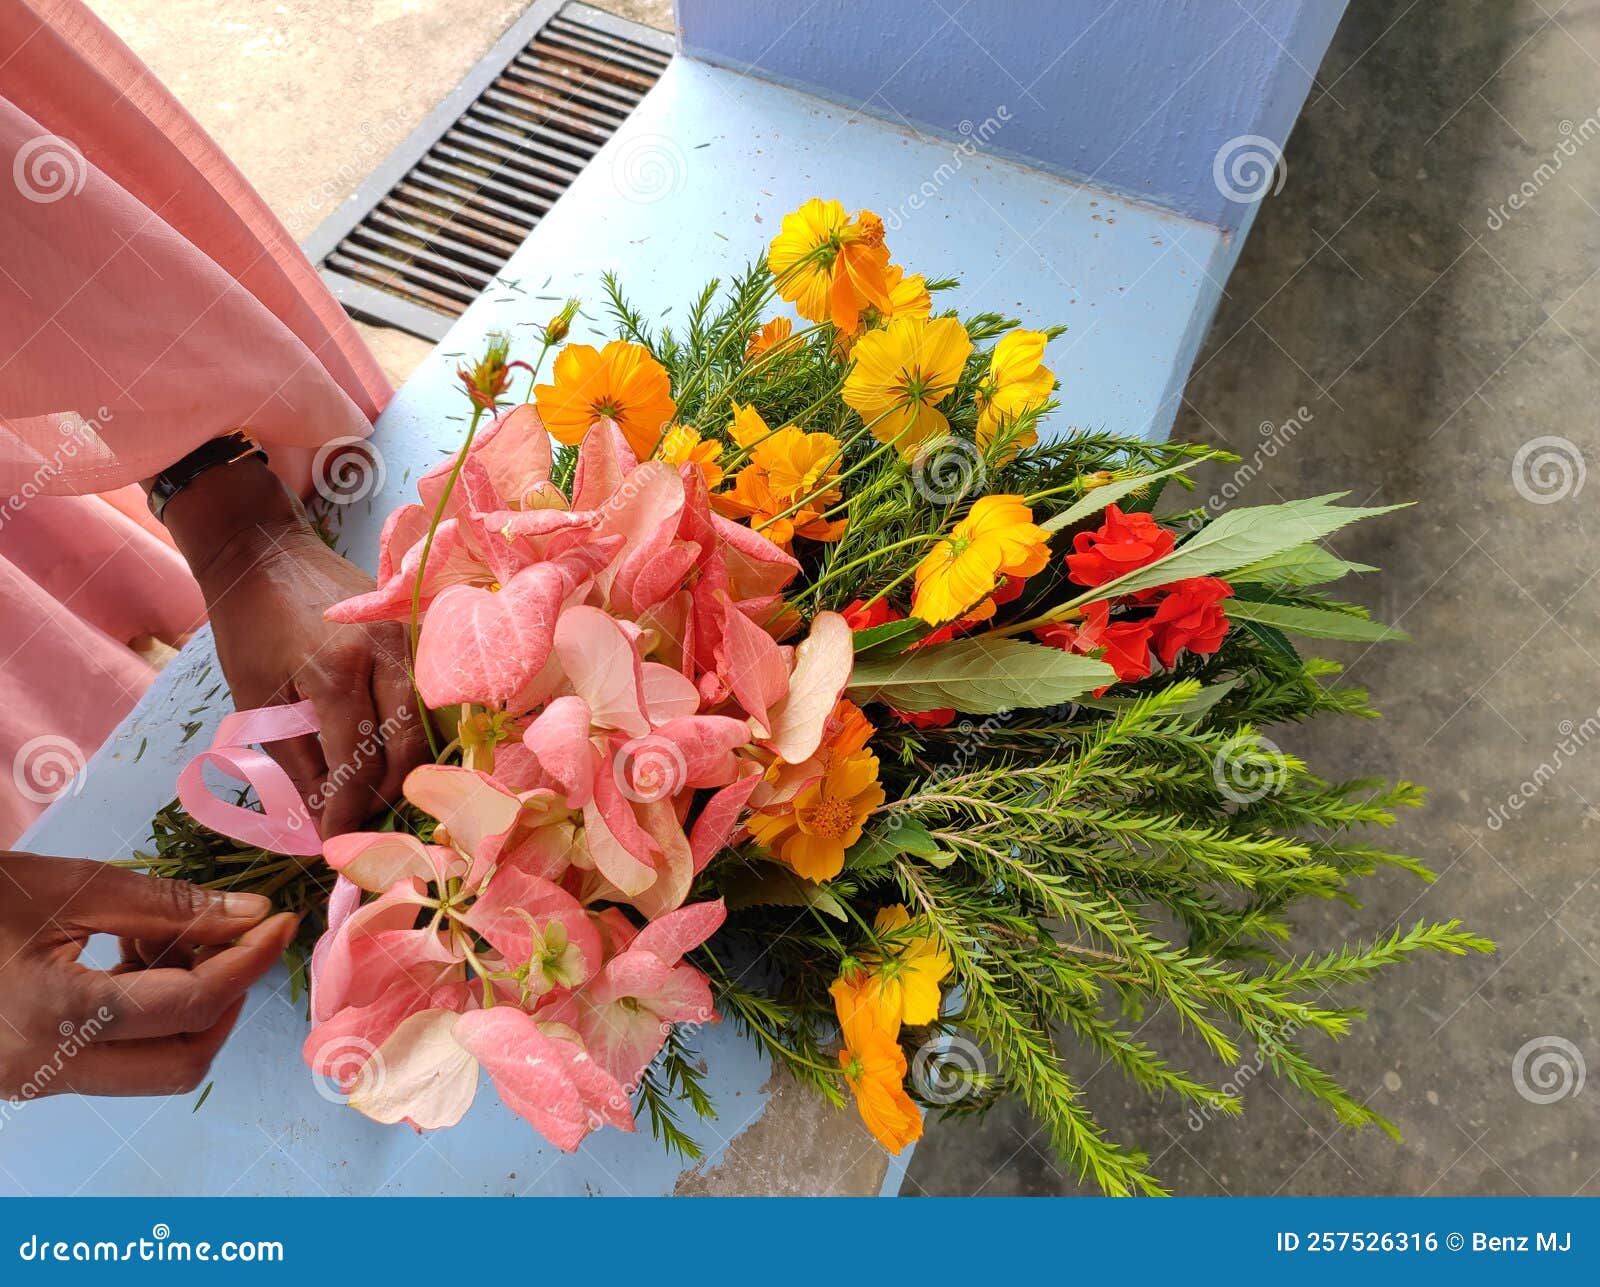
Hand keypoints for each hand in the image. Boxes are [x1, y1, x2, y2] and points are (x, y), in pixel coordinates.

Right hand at [0, 853, 297, 1097]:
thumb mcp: (66, 887)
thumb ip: (167, 905)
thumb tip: (251, 914)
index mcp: (54, 1017)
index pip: (192, 1005)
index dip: (250, 962)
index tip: (281, 921)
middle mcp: (46, 1070)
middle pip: (184, 1061)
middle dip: (225, 1000)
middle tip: (227, 935)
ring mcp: (35, 1083)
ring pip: (154, 1066)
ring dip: (187, 1004)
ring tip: (161, 933)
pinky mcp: (31, 1077)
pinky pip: (118, 1057)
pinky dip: (148, 1011)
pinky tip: (130, 951)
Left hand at [160, 455, 428, 837]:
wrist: (266, 549)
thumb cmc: (250, 623)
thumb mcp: (256, 697)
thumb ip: (296, 761)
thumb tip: (324, 820)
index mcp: (336, 670)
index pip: (357, 761)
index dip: (347, 811)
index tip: (334, 844)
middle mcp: (386, 653)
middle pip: (407, 748)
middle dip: (385, 796)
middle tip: (360, 823)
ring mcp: (410, 641)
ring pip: (424, 726)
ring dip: (403, 768)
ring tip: (374, 795)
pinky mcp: (417, 635)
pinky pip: (424, 699)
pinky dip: (409, 734)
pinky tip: (388, 755)